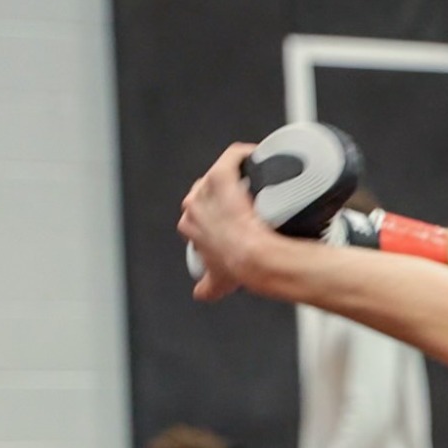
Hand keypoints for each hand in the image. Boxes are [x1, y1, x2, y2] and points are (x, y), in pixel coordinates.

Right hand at [178, 143, 267, 301]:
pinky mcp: (222, 175)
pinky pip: (232, 156)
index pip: (198, 209)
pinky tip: (258, 158)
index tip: (232, 216)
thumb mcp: (218, 281)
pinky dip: (244, 154)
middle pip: (209, 190)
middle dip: (225, 194)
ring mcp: (207, 189)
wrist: (254, 258)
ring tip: (258, 184)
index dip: (215, 210)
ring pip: (222, 174)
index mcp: (189, 224)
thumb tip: (202, 293)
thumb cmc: (239, 267)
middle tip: (248, 202)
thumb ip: (207, 287)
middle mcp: (193, 205)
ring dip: (238, 175)